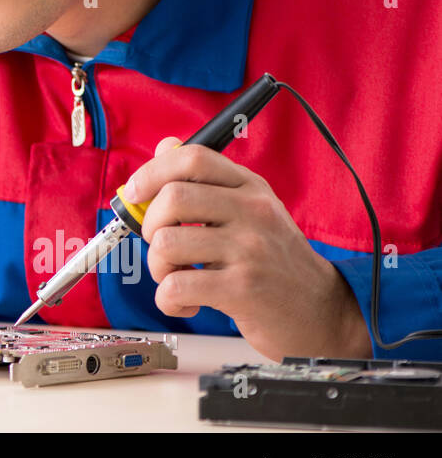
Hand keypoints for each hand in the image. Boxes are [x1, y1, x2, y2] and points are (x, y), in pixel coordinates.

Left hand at [126, 136, 372, 361]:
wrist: (322, 312)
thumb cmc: (276, 262)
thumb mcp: (250, 210)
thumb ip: (207, 180)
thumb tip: (165, 145)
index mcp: (250, 188)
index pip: (194, 158)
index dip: (152, 171)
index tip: (135, 192)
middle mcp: (253, 212)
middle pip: (172, 198)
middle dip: (149, 225)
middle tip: (161, 245)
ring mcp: (249, 250)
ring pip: (166, 244)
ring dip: (158, 268)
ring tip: (178, 277)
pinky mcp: (243, 290)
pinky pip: (175, 287)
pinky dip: (168, 300)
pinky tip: (186, 304)